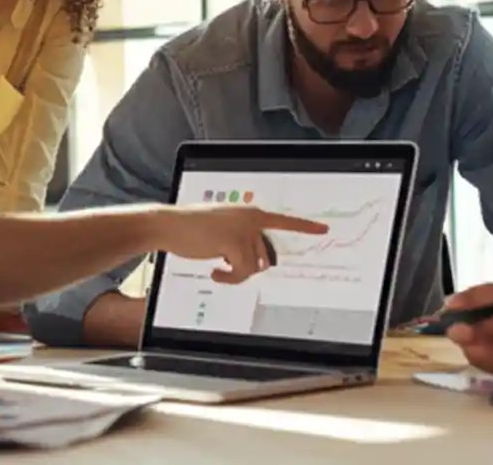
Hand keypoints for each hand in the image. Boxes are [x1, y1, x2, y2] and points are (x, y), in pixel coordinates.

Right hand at [150, 205, 327, 283]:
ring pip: (253, 268)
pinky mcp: (235, 242)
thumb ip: (242, 237)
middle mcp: (251, 219)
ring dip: (235, 273)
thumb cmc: (192, 228)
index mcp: (250, 213)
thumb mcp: (223, 228)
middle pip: (265, 257)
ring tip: (218, 267)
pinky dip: (228, 278)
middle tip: (226, 265)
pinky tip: (214, 271)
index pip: (283, 220)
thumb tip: (257, 261)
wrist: (170, 225)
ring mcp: (245, 230)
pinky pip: (241, 273)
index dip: (305, 227)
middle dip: (246, 267)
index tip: (323, 229)